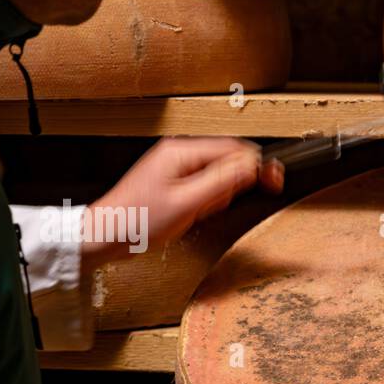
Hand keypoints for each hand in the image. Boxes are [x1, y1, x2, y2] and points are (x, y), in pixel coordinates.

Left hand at [81, 137, 283, 272]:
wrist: (108, 234)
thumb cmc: (138, 219)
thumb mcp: (187, 203)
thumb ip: (221, 182)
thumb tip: (251, 166)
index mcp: (181, 151)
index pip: (232, 149)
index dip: (257, 164)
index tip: (275, 179)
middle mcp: (179, 153)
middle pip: (226, 160)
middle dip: (232, 185)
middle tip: (223, 205)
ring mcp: (176, 167)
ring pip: (217, 175)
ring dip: (218, 196)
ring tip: (199, 212)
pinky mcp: (175, 181)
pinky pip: (204, 185)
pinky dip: (207, 201)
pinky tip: (193, 212)